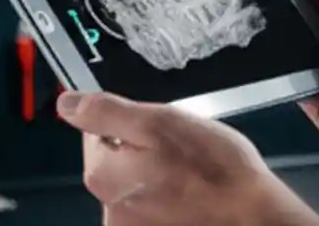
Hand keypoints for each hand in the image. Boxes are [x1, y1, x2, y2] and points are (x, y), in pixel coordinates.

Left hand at [57, 91, 318, 225]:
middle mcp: (108, 208)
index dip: (128, 123)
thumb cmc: (214, 168)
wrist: (252, 217)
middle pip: (115, 162)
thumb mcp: (160, 121)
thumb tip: (66, 103)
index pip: (95, 132)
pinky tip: (193, 197)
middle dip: (143, 151)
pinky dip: (169, 200)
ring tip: (192, 176)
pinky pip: (152, 208)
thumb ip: (107, 111)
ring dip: (157, 177)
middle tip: (181, 150)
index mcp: (102, 174)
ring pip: (136, 186)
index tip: (158, 128)